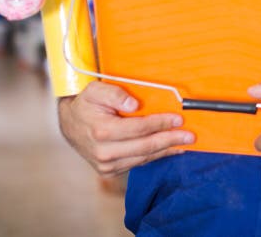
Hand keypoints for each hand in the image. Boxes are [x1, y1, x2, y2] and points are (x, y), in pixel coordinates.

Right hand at [57, 81, 194, 177]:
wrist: (70, 124)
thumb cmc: (86, 104)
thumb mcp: (95, 90)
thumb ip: (114, 94)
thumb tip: (134, 104)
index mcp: (101, 132)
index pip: (139, 128)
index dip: (160, 123)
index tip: (178, 118)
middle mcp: (104, 152)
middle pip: (145, 146)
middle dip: (170, 140)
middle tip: (190, 135)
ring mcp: (106, 164)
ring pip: (144, 157)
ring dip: (166, 150)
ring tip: (185, 143)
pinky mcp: (110, 170)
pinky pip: (138, 163)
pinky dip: (155, 156)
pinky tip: (169, 149)